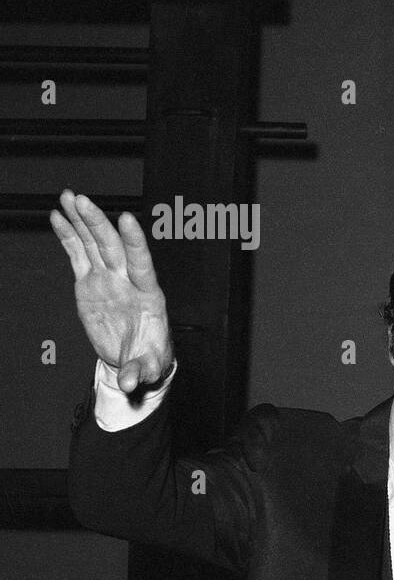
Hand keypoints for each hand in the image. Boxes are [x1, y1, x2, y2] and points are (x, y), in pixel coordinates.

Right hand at [50, 190, 174, 390]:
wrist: (136, 357)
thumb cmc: (149, 358)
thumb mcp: (149, 369)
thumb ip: (140, 372)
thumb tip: (131, 382)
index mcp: (148, 295)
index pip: (142, 262)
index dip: (134, 241)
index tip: (126, 219)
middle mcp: (128, 281)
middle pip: (113, 247)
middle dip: (97, 223)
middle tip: (82, 200)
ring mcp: (108, 278)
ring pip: (95, 244)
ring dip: (82, 220)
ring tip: (69, 196)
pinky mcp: (90, 282)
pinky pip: (79, 254)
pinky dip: (69, 236)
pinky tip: (58, 216)